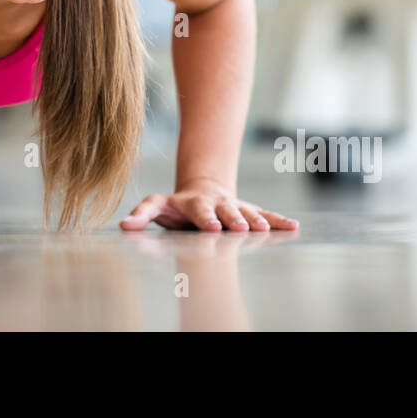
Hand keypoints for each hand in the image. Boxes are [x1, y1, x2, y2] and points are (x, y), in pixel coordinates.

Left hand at [119, 178, 298, 231]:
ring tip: (265, 230)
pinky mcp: (248, 209)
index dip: (204, 218)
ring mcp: (233, 205)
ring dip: (256, 220)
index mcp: (193, 203)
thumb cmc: (176, 205)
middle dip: (232, 219)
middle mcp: (215, 202)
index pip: (198, 210)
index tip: (211, 228)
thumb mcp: (157, 206)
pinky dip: (278, 220)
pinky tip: (293, 226)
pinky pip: (265, 214)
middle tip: (240, 228)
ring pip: (246, 211)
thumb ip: (142, 215)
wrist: (202, 188)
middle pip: (224, 210)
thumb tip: (123, 226)